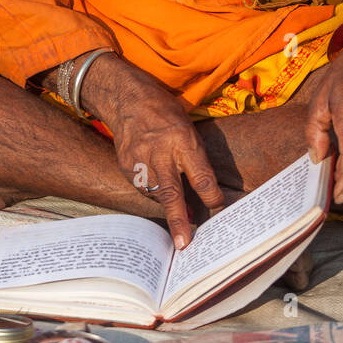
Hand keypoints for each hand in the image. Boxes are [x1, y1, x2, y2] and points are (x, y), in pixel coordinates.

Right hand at [80, 52, 224, 247]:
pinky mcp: (126, 165)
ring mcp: (139, 159)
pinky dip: (153, 192)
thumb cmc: (166, 113)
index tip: (217, 207)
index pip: (201, 175)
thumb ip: (195, 160)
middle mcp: (160, 151)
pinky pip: (143, 188)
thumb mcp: (188, 129)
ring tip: (178, 216)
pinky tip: (158, 186)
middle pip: (172, 192)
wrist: (129, 99)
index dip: (211, 195)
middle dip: (179, 219)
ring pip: (156, 194)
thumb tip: (203, 196)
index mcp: (182, 139)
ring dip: (168, 206)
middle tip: (184, 243)